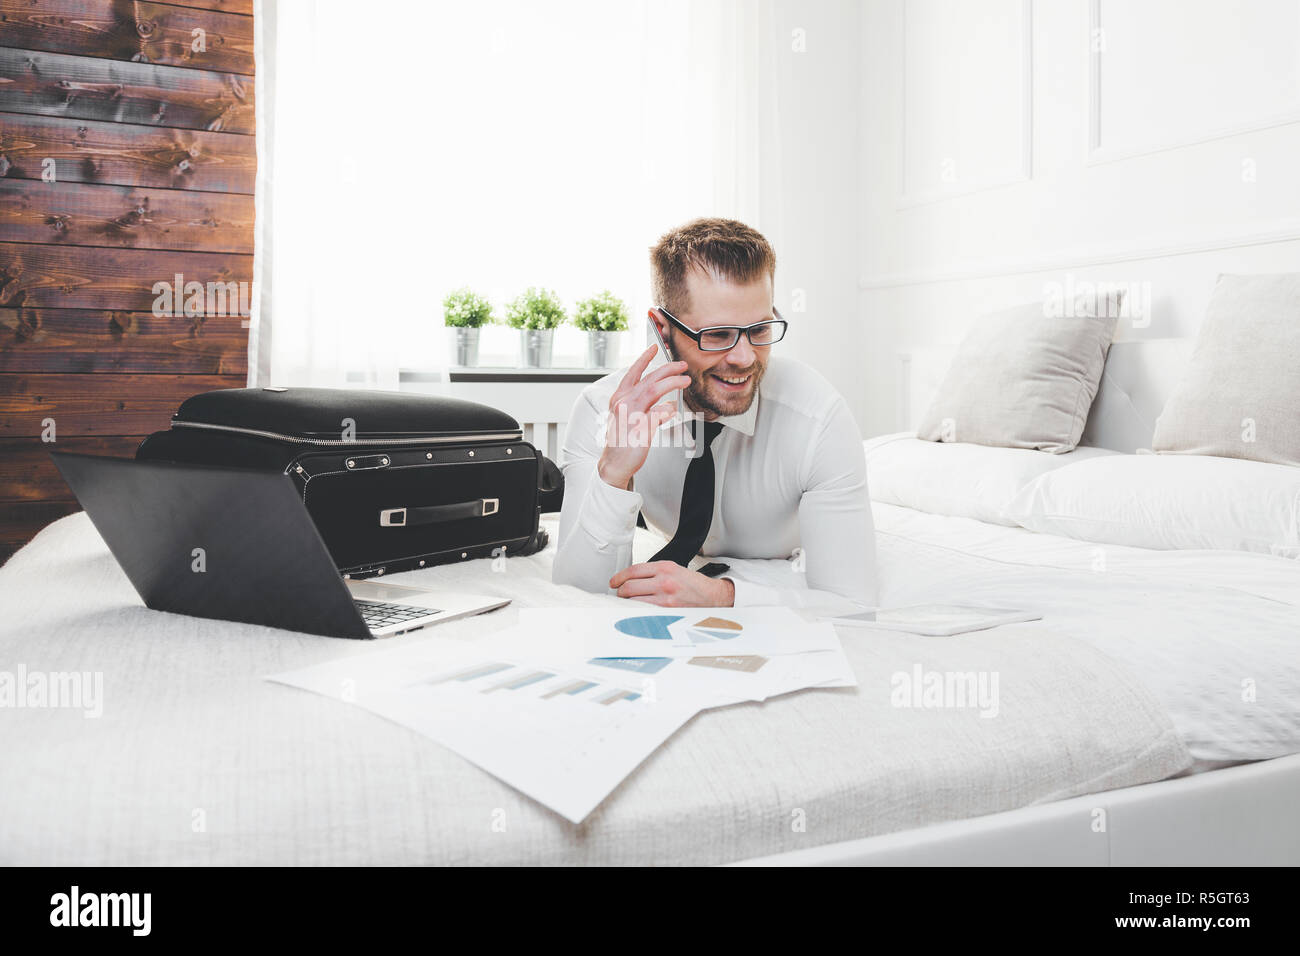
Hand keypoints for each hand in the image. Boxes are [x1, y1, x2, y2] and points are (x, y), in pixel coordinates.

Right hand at [597, 344, 690, 489]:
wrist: (614, 463)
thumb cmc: (621, 440)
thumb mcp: (626, 416)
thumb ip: (642, 405)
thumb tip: (664, 401)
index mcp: (619, 398)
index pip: (633, 372)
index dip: (644, 358)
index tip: (655, 347)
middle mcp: (624, 402)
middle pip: (649, 379)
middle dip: (668, 369)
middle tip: (682, 366)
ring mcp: (632, 414)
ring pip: (655, 389)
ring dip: (673, 382)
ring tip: (685, 380)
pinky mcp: (641, 427)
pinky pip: (661, 413)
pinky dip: (669, 410)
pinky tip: (671, 412)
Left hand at [609, 561, 734, 606]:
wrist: (714, 598)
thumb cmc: (695, 585)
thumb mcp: (675, 569)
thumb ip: (654, 572)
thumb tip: (632, 580)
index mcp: (665, 568)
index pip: (633, 571)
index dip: (619, 577)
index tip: (614, 582)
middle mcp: (664, 581)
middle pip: (629, 587)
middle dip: (620, 592)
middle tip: (620, 594)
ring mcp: (666, 598)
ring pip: (634, 601)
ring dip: (627, 603)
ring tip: (628, 604)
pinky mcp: (668, 612)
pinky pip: (644, 612)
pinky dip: (638, 612)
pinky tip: (637, 612)